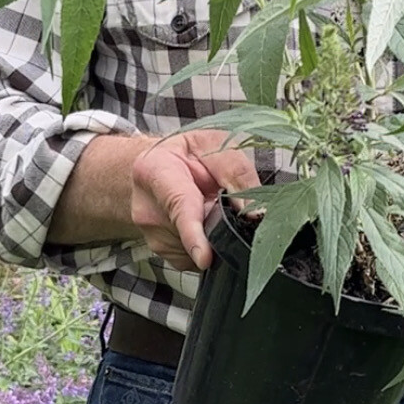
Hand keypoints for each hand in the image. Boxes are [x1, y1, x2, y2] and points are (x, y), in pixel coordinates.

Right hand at [130, 129, 259, 271]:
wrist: (156, 164)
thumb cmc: (187, 153)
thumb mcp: (215, 145)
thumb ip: (237, 173)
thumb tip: (255, 212)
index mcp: (156, 170)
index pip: (178, 206)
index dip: (193, 235)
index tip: (205, 258)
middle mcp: (148, 207)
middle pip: (194, 232)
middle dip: (218, 223)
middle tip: (221, 198)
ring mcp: (152, 234)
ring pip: (197, 249)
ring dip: (212, 233)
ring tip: (207, 205)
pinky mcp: (162, 252)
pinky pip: (194, 258)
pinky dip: (206, 243)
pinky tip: (202, 221)